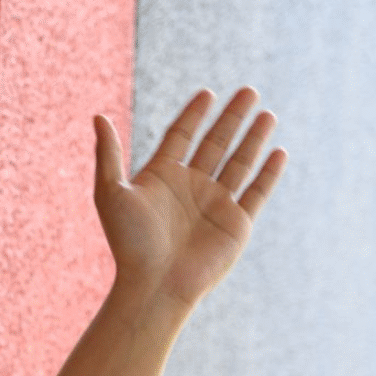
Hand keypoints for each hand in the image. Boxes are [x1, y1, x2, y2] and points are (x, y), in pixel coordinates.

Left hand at [93, 88, 287, 311]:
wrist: (154, 285)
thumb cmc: (129, 242)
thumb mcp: (111, 193)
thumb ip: (108, 154)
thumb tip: (97, 115)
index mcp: (161, 177)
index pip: (181, 136)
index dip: (194, 115)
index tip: (207, 93)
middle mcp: (189, 187)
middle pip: (215, 143)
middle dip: (232, 118)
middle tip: (248, 91)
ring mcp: (215, 204)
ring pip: (239, 163)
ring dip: (253, 138)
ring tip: (267, 113)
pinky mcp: (236, 223)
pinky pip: (256, 192)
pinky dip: (268, 173)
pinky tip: (278, 152)